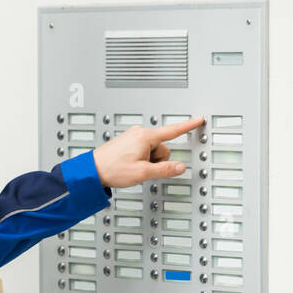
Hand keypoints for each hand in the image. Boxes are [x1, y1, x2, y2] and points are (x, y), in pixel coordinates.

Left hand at [91, 117, 205, 187]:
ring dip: (148, 162)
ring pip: (152, 151)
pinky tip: (129, 166)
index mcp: (145, 137)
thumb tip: (180, 167)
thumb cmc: (112, 169)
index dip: (188, 126)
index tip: (199, 120)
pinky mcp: (128, 143)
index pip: (172, 130)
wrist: (93, 170)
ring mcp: (132, 137)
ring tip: (133, 168)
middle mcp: (139, 133)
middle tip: (143, 169)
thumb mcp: (142, 173)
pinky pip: (143, 151)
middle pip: (162, 148)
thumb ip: (164, 170)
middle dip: (157, 161)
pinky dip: (141, 160)